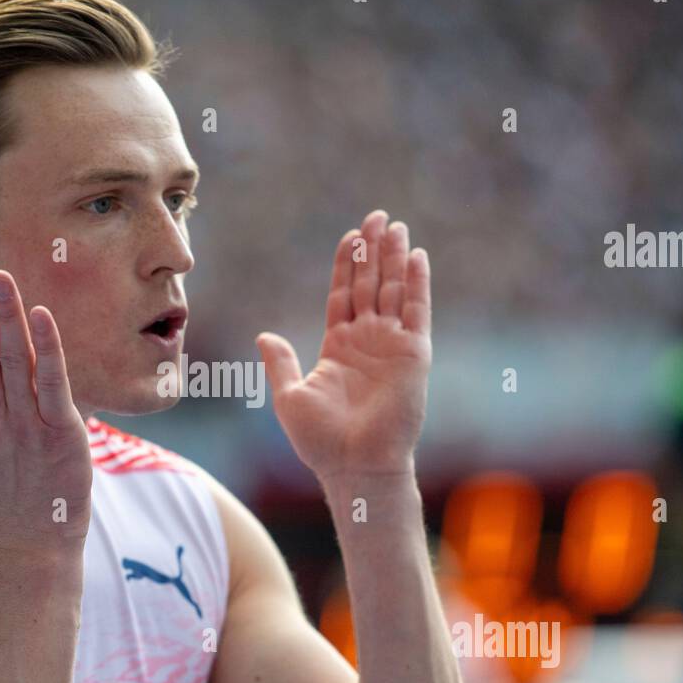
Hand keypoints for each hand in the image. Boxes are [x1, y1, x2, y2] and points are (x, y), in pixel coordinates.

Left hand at [256, 210, 431, 481]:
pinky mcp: (413, 355)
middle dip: (373, 251)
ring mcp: (392, 346)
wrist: (354, 466)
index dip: (346, 265)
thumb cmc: (320, 441)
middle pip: (370, 285)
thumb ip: (280, 362)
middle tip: (376, 217)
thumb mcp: (289, 396)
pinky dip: (417, 283)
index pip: (343, 295)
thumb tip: (264, 335)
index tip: (350, 236)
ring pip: (394, 291)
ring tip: (394, 225)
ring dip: (395, 258)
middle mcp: (368, 342)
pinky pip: (416, 311)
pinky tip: (417, 255)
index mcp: (339, 347)